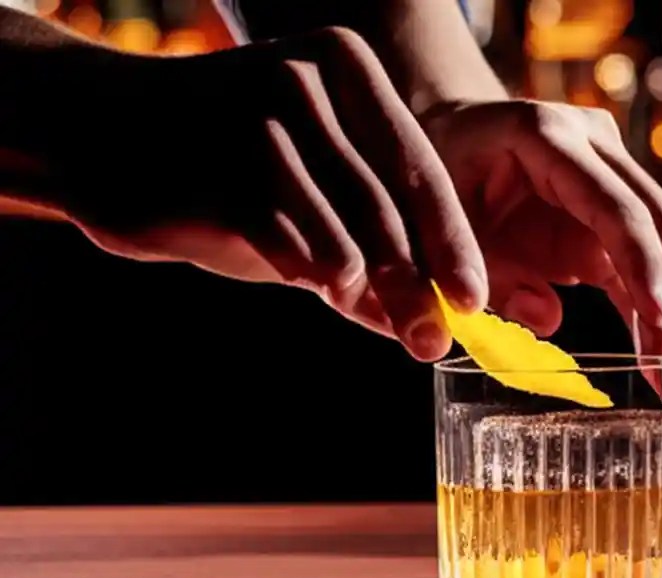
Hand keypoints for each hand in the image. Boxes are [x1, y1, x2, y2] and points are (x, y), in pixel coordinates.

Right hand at [41, 27, 485, 360]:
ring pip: (340, 237)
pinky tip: (309, 284)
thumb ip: (367, 241)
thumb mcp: (309, 189)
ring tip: (371, 315)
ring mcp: (257, 120)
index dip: (454, 242)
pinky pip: (285, 248)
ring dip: (363, 294)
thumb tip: (424, 319)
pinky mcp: (214, 169)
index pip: (420, 168)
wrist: (97, 131)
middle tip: (433, 340)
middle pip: (387, 209)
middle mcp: (305, 81)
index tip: (475, 300)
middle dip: (417, 287)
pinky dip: (304, 276)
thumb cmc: (226, 165)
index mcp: (345, 66)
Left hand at [420, 100, 661, 381]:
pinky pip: (651, 262)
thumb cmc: (431, 181)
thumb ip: (483, 273)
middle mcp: (594, 145)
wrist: (442, 137)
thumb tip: (547, 320)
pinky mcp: (615, 212)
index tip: (658, 321)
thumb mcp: (437, 227)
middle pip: (658, 223)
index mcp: (547, 137)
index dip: (643, 265)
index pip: (616, 206)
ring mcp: (612, 175)